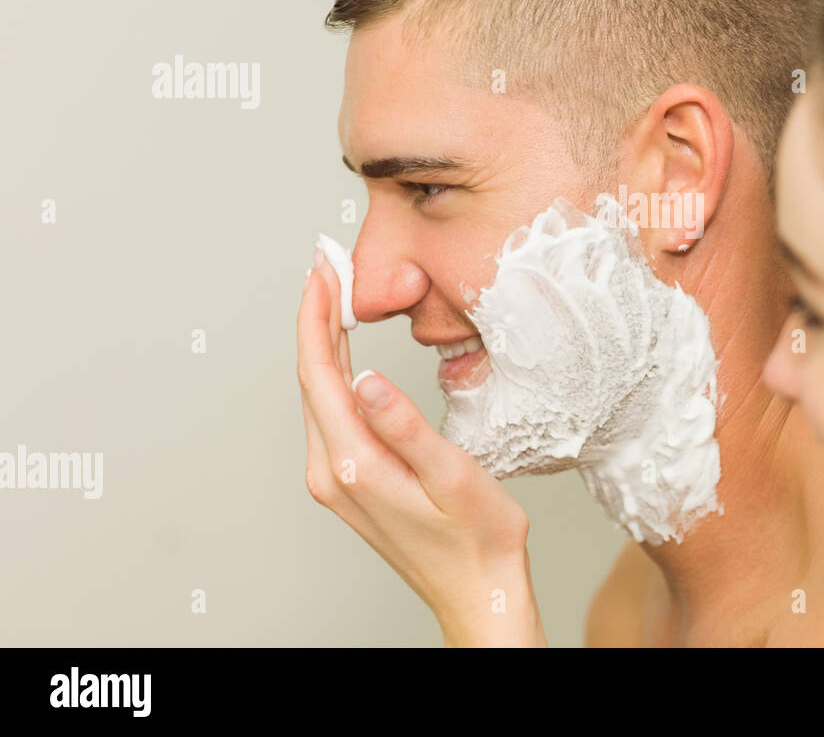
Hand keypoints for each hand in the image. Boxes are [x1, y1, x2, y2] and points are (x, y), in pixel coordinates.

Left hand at [297, 252, 545, 645]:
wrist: (478, 591)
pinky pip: (331, 416)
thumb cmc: (478, 540)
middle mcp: (334, 474)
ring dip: (323, 344)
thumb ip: (406, 428)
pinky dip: (334, 375)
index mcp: (355, 466)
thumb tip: (367, 380)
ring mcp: (338, 481)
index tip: (321, 271)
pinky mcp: (349, 484)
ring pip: (318, 397)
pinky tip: (347, 355)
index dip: (316, 317)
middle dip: (315, 319)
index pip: (320, 375)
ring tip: (334, 296)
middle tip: (327, 267)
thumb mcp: (453, 477)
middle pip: (311, 380)